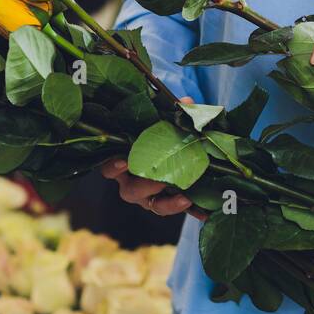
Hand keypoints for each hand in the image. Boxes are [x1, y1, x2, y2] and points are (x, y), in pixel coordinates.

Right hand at [99, 97, 208, 218]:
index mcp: (123, 164)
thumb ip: (169, 113)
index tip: (124, 161)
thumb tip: (186, 101)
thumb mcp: (159, 123)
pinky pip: (178, 208)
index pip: (109, 169)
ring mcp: (149, 196)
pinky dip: (192, 210)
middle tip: (162, 179)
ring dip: (169, 204)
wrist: (170, 147)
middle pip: (131, 192)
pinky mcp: (168, 202)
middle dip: (146, 186)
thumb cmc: (154, 135)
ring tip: (185, 198)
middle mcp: (132, 183)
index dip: (113, 166)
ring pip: (153, 205)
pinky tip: (205, 212)